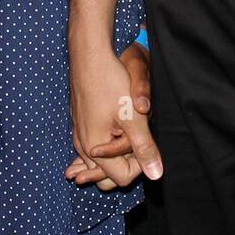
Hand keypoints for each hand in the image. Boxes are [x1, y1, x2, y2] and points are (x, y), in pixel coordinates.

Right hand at [67, 36, 161, 190]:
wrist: (89, 55)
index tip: (146, 144)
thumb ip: (144, 148)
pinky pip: (92, 144)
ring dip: (116, 152)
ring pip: (99, 160)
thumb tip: (155, 175)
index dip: (139, 165)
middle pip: (107, 174)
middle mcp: (82, 146)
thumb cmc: (110, 83)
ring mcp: (78, 134)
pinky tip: (116, 128)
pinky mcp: (79, 122)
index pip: (121, 178)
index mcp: (94, 149)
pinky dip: (105, 143)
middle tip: (138, 140)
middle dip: (125, 162)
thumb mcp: (133, 117)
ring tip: (130, 132)